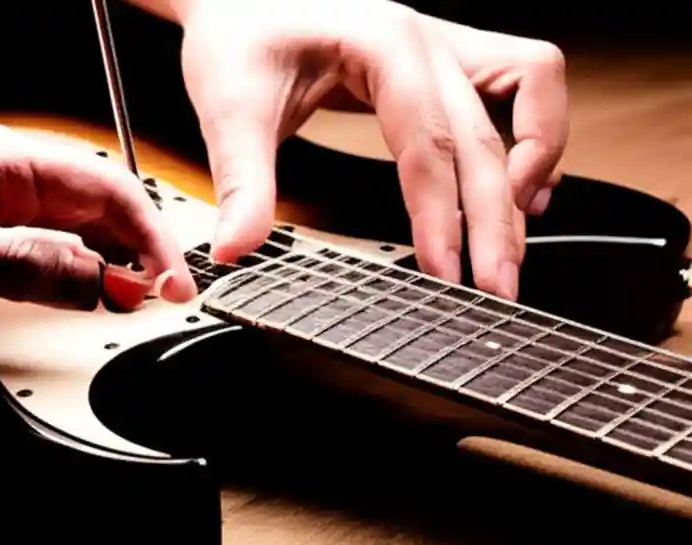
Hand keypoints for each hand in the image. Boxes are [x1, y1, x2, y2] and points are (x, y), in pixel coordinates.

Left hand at [0, 123, 196, 320]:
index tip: (168, 286)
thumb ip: (18, 267)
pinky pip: (32, 247)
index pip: (106, 188)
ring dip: (105, 264)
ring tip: (128, 305)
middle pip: (95, 208)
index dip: (149, 238)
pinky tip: (71, 297)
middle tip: (158, 306)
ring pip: (67, 228)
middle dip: (136, 253)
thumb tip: (93, 281)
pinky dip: (64, 273)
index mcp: (0, 166)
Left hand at [177, 0, 568, 299]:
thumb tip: (236, 246)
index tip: (441, 271)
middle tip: (494, 288)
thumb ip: (241, 182)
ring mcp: (443, 47)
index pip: (428, 140)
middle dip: (494, 218)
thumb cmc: (240, 37)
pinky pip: (523, 86)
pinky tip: (520, 191)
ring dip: (533, 167)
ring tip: (513, 240)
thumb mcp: (230, 108)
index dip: (439, 213)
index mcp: (382, 42)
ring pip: (530, 94)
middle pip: (485, 135)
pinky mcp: (446, 63)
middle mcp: (426, 39)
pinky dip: (533, 134)